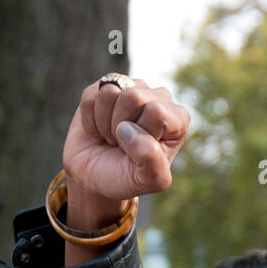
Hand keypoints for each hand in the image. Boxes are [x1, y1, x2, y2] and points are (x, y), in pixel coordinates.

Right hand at [62, 77, 189, 231]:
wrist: (95, 178)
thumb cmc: (125, 178)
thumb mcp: (147, 181)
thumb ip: (152, 162)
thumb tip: (131, 130)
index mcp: (178, 119)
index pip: (157, 112)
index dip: (140, 135)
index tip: (139, 151)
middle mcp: (158, 98)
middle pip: (133, 97)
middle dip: (120, 127)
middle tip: (122, 144)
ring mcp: (131, 88)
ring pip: (110, 92)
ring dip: (104, 124)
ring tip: (112, 137)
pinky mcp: (105, 86)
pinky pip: (90, 96)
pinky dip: (89, 119)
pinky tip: (98, 130)